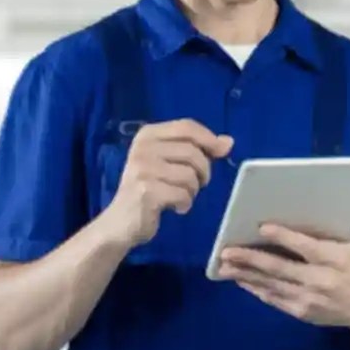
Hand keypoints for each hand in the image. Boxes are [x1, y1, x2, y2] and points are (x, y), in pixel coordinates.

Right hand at [101, 119, 232, 248]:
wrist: (121, 222)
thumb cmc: (149, 188)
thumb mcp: (171, 163)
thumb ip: (198, 149)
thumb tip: (228, 142)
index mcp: (147, 135)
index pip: (186, 126)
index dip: (209, 138)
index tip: (222, 151)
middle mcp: (142, 147)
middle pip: (192, 152)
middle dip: (203, 171)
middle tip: (196, 184)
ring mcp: (142, 168)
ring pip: (190, 175)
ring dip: (193, 190)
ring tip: (181, 196)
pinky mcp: (145, 191)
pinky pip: (183, 194)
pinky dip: (185, 204)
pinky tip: (175, 208)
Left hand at [218, 199, 349, 329]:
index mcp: (335, 258)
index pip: (305, 247)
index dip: (283, 237)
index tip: (262, 228)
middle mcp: (319, 279)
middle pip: (279, 268)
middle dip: (251, 259)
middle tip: (227, 251)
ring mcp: (309, 298)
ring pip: (271, 284)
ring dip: (246, 275)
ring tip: (224, 267)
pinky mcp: (302, 312)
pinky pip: (274, 299)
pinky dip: (256, 290)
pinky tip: (241, 281)